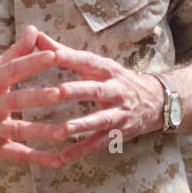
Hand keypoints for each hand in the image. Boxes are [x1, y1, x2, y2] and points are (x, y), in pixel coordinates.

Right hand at [0, 25, 70, 166]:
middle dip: (39, 97)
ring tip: (65, 131)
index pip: (12, 70)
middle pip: (16, 100)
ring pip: (18, 130)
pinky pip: (18, 155)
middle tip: (62, 92)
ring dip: (42, 132)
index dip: (32, 62)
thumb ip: (15, 53)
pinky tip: (60, 160)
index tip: (54, 55)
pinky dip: (39, 159)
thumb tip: (34, 30)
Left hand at [32, 30, 164, 163]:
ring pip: (101, 119)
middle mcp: (116, 90)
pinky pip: (99, 143)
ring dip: (83, 124)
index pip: (88, 61)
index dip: (71, 58)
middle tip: (59, 92)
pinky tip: (64, 157)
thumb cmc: (116, 80)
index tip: (52, 54)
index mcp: (107, 69)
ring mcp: (119, 113)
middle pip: (96, 89)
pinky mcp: (119, 133)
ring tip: (65, 129)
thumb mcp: (97, 64)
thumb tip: (35, 35)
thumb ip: (64, 52)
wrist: (156, 101)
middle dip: (79, 91)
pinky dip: (82, 150)